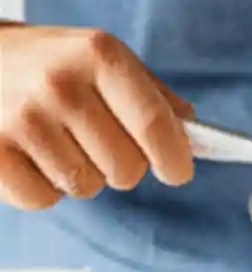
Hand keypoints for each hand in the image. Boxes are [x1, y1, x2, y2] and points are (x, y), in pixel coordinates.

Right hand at [0, 24, 193, 209]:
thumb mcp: (101, 59)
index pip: (155, 126)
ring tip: (55, 142)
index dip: (174, 160)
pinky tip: (29, 156)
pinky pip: (43, 200)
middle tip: (95, 143)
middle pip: (126, 169)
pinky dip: (42, 189)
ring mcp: (22, 119)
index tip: (177, 172)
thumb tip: (193, 134)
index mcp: (99, 56)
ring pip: (86, 188)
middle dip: (121, 167)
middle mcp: (59, 84)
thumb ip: (151, 95)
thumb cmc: (48, 64)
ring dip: (79, 176)